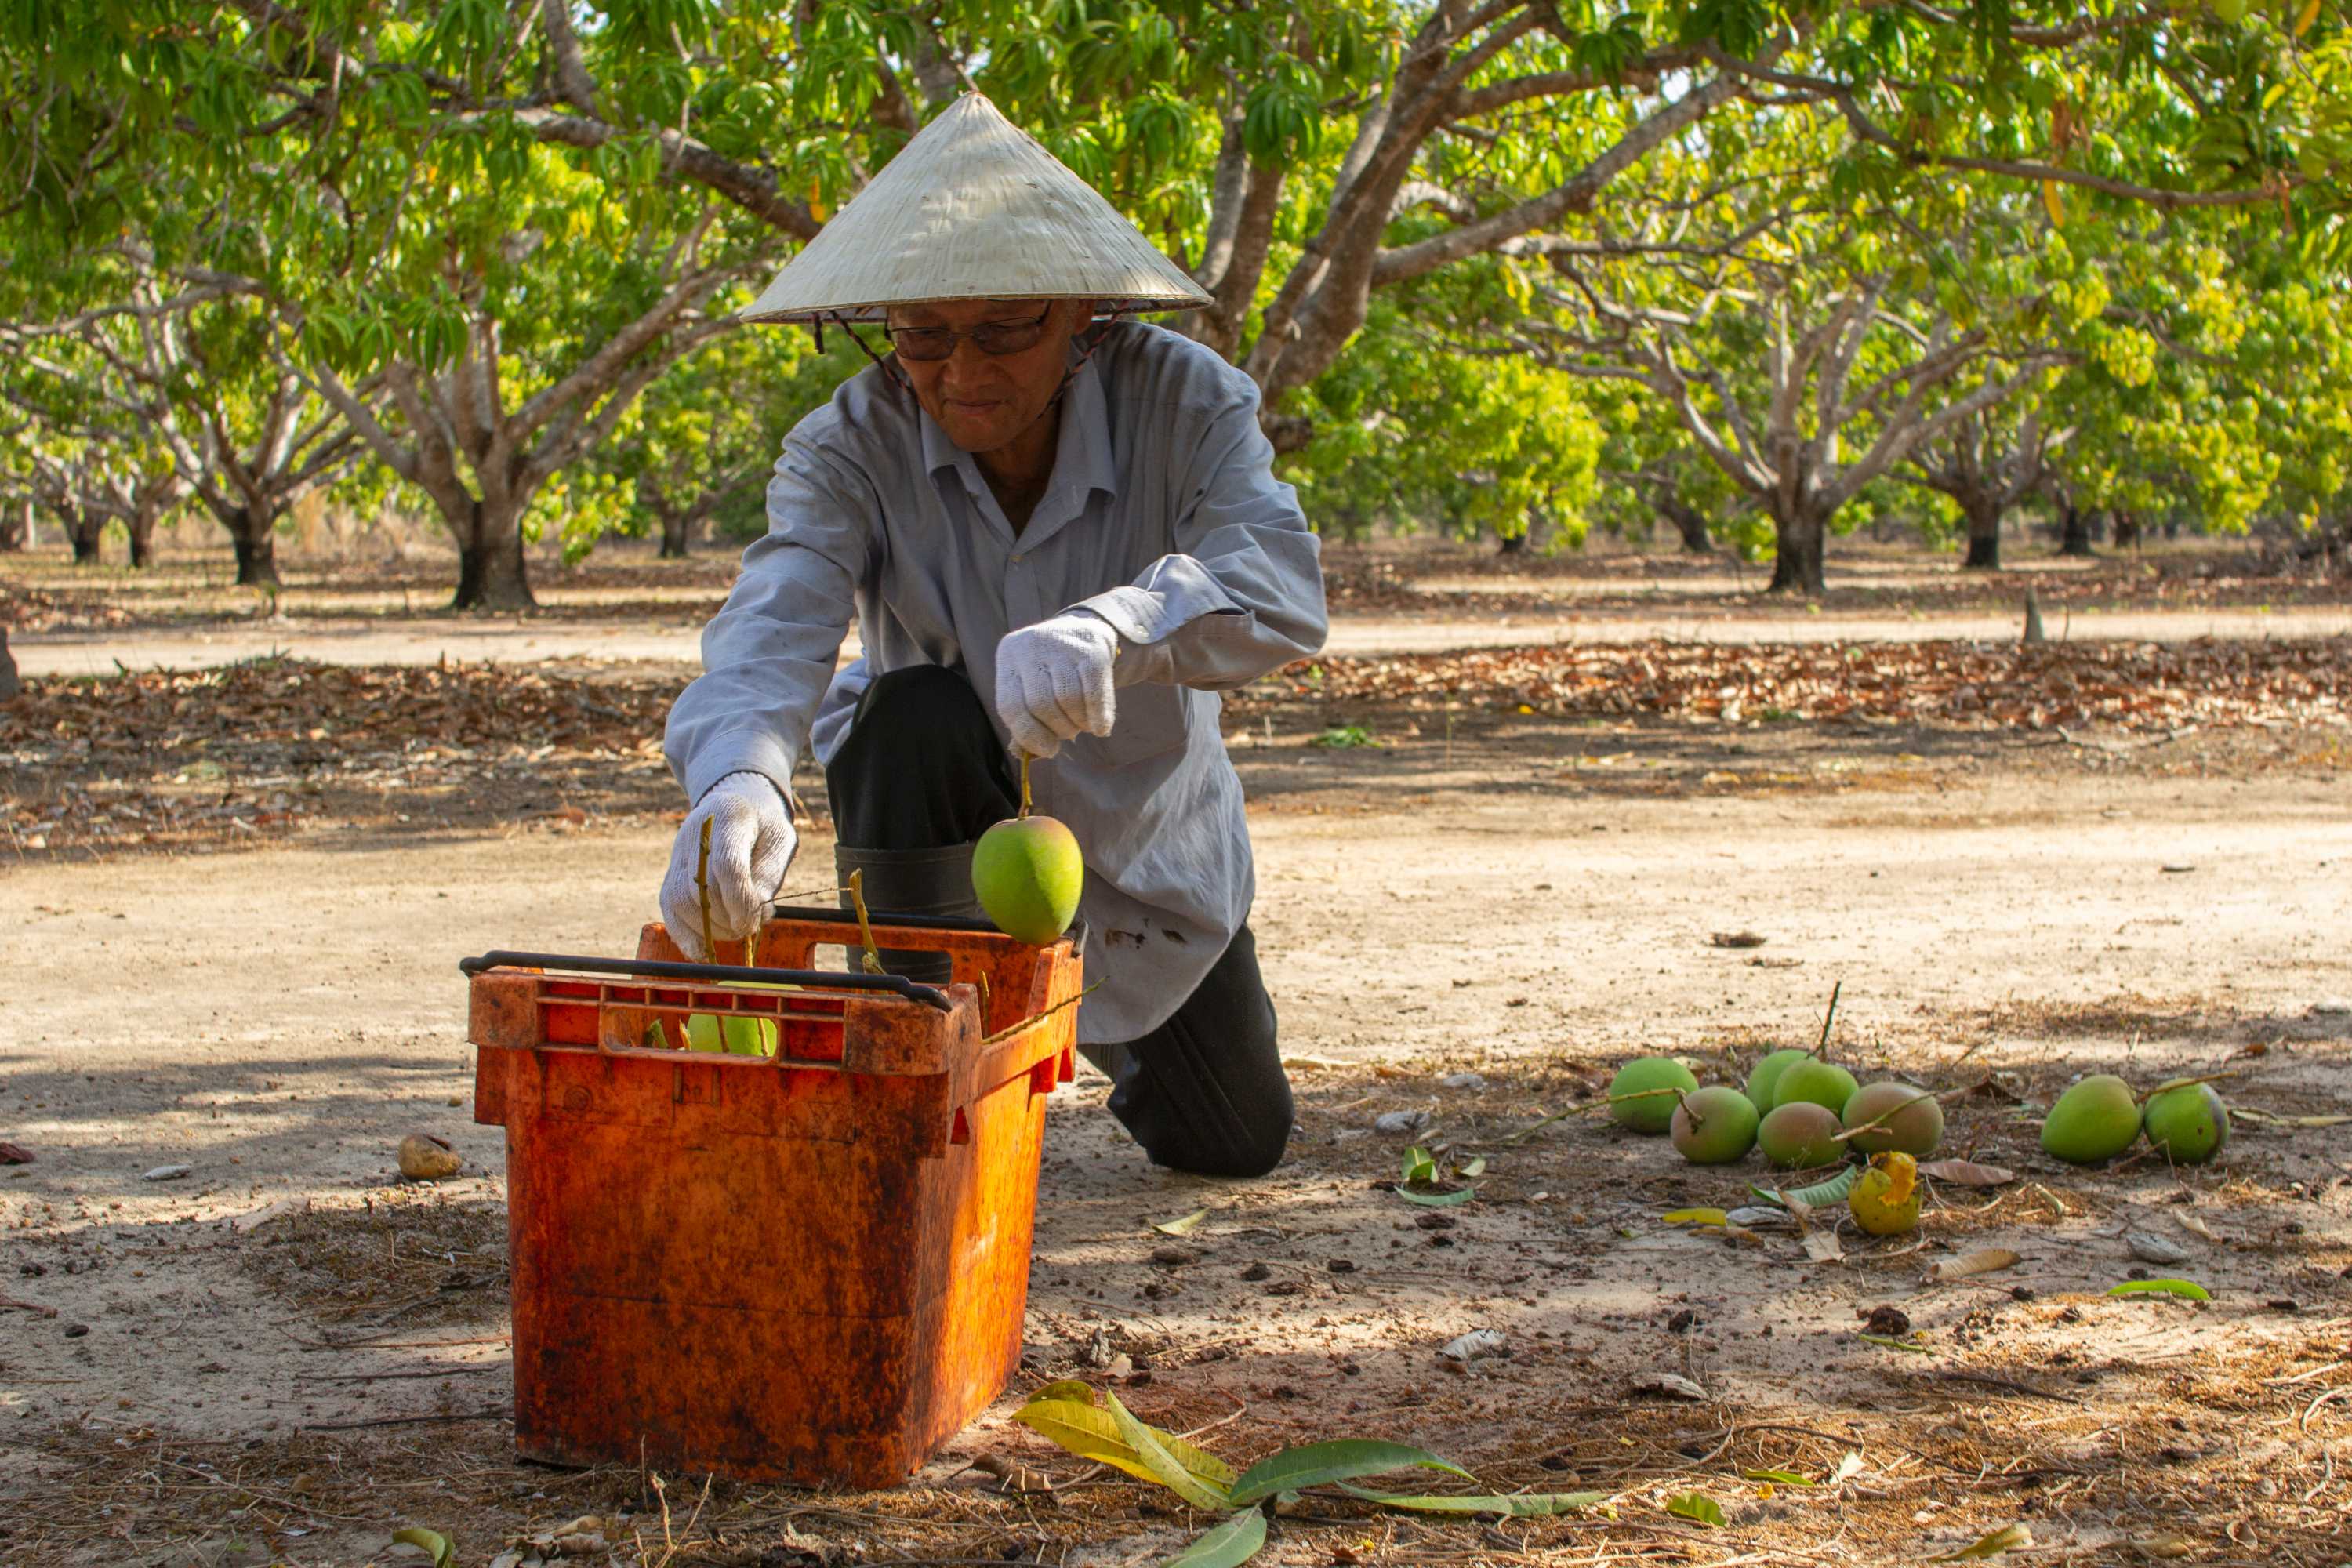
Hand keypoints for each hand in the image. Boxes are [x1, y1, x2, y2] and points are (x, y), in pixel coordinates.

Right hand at [660, 773, 796, 960]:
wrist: (736, 802)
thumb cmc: (765, 826)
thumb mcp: (780, 841)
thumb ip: (769, 875)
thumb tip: (756, 916)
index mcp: (730, 816)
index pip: (727, 865)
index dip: (739, 901)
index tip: (752, 924)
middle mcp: (696, 833)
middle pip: (700, 887)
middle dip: (725, 918)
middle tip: (747, 929)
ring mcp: (678, 851)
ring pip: (680, 900)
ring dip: (708, 928)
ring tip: (733, 931)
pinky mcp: (670, 870)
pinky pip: (668, 906)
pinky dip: (683, 933)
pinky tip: (700, 951)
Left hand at [995, 612, 1120, 758]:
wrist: (1083, 631)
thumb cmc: (1051, 671)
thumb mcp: (1029, 685)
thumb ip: (1024, 720)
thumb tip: (1026, 753)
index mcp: (1009, 655)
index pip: (1010, 705)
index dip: (1029, 735)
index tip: (1048, 750)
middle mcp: (1031, 644)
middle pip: (1041, 703)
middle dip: (1058, 728)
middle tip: (1069, 733)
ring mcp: (1062, 643)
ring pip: (1068, 699)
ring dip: (1078, 722)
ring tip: (1081, 724)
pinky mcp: (1092, 648)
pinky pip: (1094, 693)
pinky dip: (1098, 717)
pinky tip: (1101, 728)